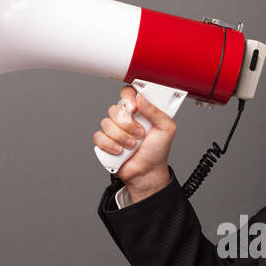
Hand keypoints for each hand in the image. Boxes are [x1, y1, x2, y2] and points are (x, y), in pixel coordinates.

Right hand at [92, 85, 175, 200]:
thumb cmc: (157, 150)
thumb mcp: (166, 129)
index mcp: (138, 111)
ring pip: (106, 123)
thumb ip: (157, 111)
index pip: (127, 93)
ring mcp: (113, 129)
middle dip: (127, 125)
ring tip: (132, 145)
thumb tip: (142, 98)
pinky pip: (98, 137)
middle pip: (114, 109)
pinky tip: (120, 151)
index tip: (133, 108)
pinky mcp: (104, 142)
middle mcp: (124, 118)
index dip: (127, 98)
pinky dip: (110, 145)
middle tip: (139, 134)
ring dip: (121, 137)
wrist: (147, 172)